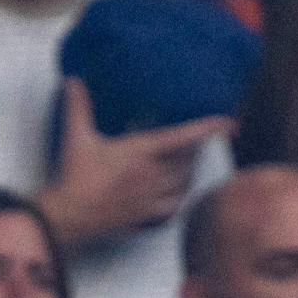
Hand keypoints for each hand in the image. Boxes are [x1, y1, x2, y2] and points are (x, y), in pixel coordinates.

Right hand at [42, 79, 210, 246]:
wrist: (68, 217)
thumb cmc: (74, 178)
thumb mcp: (76, 137)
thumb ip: (78, 106)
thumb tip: (72, 80)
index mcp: (140, 152)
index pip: (184, 137)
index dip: (209, 128)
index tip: (228, 123)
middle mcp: (151, 175)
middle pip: (188, 160)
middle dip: (196, 149)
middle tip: (198, 140)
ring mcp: (150, 198)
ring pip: (184, 183)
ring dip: (190, 172)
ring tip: (188, 163)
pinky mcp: (144, 216)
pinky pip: (173, 207)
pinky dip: (179, 197)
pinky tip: (177, 192)